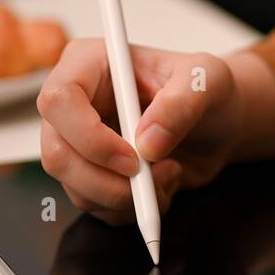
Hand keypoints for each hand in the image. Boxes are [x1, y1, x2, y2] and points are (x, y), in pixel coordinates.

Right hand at [37, 41, 274, 223]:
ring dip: (126, 198)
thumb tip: (147, 142)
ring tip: (169, 174)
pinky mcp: (92, 175)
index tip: (134, 158)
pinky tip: (161, 187)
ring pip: (76, 188)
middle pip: (56, 154)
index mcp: (89, 64)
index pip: (59, 101)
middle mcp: (74, 105)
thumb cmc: (206, 90)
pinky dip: (132, 210)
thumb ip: (182, 103)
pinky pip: (96, 207)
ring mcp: (79, 143)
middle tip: (151, 181)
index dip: (90, 137)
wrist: (218, 125)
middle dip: (106, 182)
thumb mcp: (207, 80)